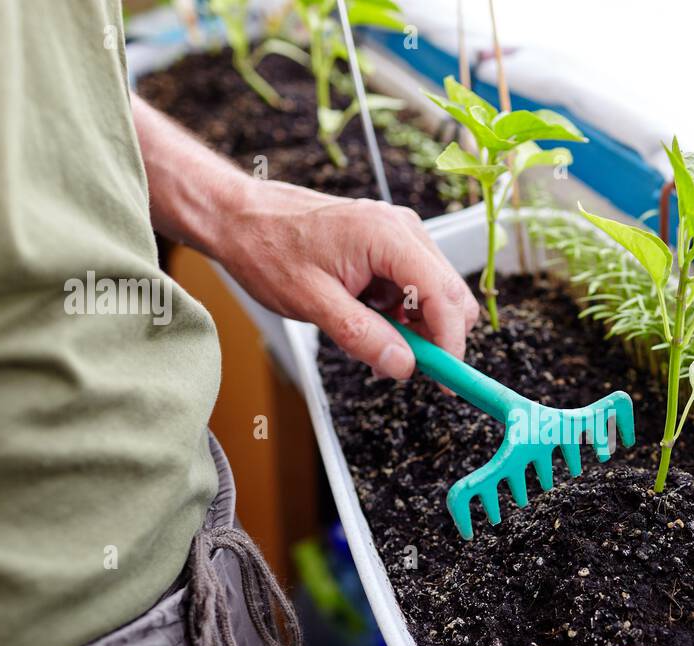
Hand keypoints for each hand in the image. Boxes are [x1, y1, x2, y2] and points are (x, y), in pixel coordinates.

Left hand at [213, 179, 477, 378]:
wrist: (241, 219)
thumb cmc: (269, 249)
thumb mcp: (312, 302)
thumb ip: (362, 335)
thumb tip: (404, 364)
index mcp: (386, 236)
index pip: (444, 295)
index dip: (450, 342)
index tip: (445, 379)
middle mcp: (402, 229)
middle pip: (452, 294)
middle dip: (436, 336)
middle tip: (401, 364)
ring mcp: (399, 234)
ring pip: (437, 294)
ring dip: (418, 328)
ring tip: (374, 343)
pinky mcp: (391, 244)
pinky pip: (416, 287)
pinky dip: (404, 314)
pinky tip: (372, 322)